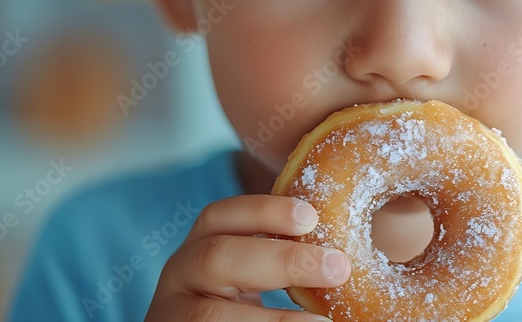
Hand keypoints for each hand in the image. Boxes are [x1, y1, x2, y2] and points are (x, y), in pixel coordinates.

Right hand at [144, 195, 348, 320]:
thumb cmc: (243, 307)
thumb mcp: (251, 275)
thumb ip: (284, 257)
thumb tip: (346, 255)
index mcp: (197, 248)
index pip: (218, 216)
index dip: (263, 211)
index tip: (312, 217)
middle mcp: (179, 277)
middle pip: (216, 257)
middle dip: (282, 260)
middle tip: (338, 269)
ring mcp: (174, 313)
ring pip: (208, 316)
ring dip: (274, 319)